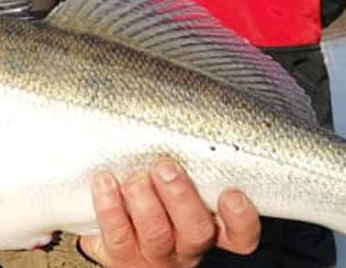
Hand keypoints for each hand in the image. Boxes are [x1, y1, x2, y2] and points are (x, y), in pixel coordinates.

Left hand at [77, 159, 259, 267]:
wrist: (113, 229)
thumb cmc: (153, 191)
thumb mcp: (180, 173)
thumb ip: (187, 151)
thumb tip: (181, 93)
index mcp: (210, 225)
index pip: (240, 234)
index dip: (240, 219)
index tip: (231, 192)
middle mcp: (186, 243)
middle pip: (196, 230)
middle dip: (181, 198)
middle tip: (165, 166)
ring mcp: (155, 253)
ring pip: (157, 234)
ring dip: (145, 203)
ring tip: (135, 177)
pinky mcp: (121, 255)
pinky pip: (118, 235)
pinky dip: (110, 208)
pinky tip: (105, 182)